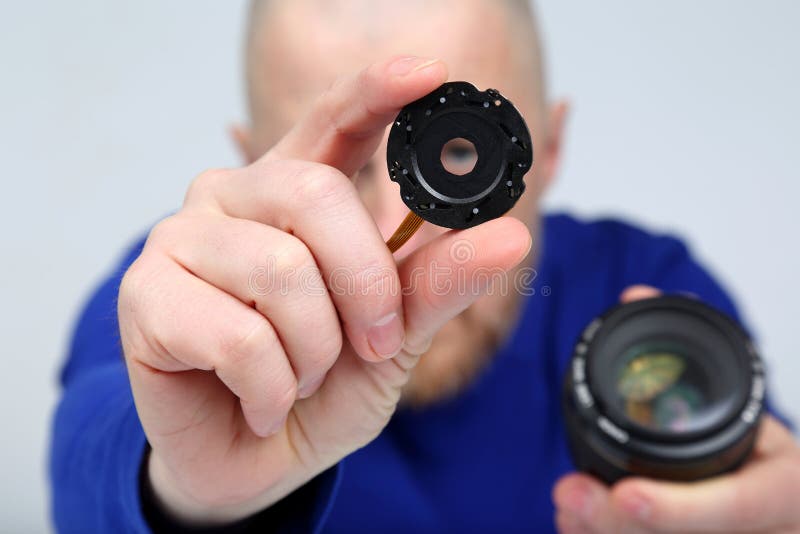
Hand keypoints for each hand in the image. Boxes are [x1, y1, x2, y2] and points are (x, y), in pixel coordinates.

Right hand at [118, 56, 532, 524]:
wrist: (257, 463)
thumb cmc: (320, 388)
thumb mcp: (393, 338)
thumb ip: (436, 284)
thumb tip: (506, 237)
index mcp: (295, 194)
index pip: (335, 121)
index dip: (377, 91)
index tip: (427, 74)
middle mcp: (233, 197)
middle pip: (315, 195)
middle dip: (365, 287)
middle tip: (370, 343)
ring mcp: (180, 239)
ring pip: (280, 272)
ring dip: (314, 351)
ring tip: (300, 377)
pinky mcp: (144, 295)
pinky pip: (237, 336)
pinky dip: (271, 387)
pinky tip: (260, 400)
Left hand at [553, 286, 799, 532]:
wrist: (772, 494)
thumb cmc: (749, 442)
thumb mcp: (732, 393)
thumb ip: (685, 348)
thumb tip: (635, 296)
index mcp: (791, 486)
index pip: (742, 506)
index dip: (680, 508)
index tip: (625, 493)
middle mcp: (779, 529)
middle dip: (620, 524)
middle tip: (568, 496)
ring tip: (568, 511)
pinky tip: (578, 529)